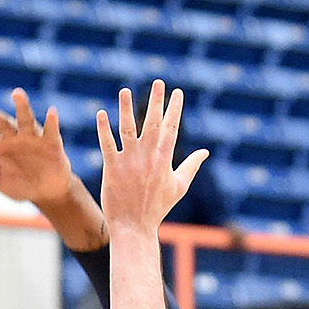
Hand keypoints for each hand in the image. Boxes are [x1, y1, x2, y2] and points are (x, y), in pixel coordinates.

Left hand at [0, 89, 77, 205]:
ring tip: (17, 94)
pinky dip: (52, 121)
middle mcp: (15, 137)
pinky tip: (51, 112)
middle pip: (3, 122)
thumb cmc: (19, 184)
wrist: (46, 195)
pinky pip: (51, 131)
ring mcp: (33, 138)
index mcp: (0, 144)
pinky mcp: (52, 144)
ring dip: (22, 107)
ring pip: (26, 119)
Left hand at [98, 81, 207, 234]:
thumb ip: (192, 166)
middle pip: (152, 123)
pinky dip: (104, 129)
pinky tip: (102, 114)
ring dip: (126, 109)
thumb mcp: (179, 186)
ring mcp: (130, 161)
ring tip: (124, 90)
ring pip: (128, 129)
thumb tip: (206, 152)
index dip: (175, 109)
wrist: (135, 226)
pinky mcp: (112, 167)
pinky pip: (108, 144)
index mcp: (165, 159)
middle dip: (156, 101)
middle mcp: (148, 156)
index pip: (171, 128)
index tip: (177, 92)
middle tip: (158, 82)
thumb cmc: (157, 207)